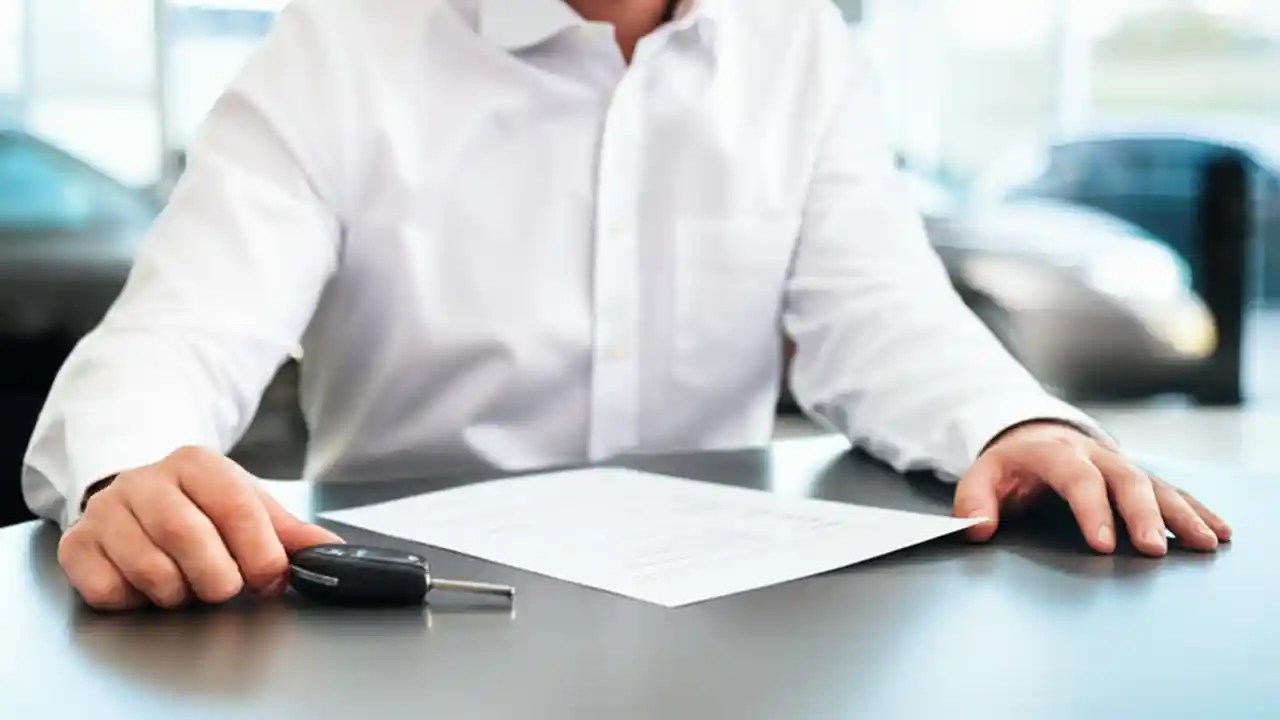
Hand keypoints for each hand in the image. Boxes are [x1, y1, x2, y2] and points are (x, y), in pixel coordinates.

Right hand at [58, 446, 343, 610]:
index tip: (272, 578)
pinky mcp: (76, 545)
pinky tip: (147, 586)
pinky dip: (137, 601)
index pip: (235, 506)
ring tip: (188, 583)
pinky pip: (110, 590)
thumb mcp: (246, 505)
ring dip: (179, 593)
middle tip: (226, 587)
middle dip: (218, 577)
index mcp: (196, 464)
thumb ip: (288, 532)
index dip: (260, 552)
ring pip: (150, 570)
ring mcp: (106, 511)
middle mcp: (146, 481)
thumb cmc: (199, 505)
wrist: (135, 496)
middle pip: (188, 536)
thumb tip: (332, 550)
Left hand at [953, 421, 1230, 555]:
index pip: (1076, 477)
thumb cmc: (1008, 466)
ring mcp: (1120, 464)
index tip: (1103, 544)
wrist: (1032, 435)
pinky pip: (1172, 491)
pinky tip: (1217, 531)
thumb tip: (977, 529)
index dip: (1091, 509)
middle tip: (1152, 549)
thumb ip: (974, 501)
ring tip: (1203, 542)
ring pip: (1156, 485)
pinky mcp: (1138, 477)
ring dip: (1181, 514)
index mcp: (1054, 452)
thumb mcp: (980, 475)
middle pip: (1125, 479)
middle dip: (1141, 514)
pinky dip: (1196, 510)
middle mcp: (1095, 455)